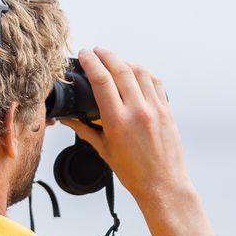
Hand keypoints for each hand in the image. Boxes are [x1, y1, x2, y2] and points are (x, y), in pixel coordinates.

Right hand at [61, 47, 192, 205]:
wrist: (163, 184)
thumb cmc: (133, 172)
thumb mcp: (104, 150)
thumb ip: (84, 130)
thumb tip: (68, 119)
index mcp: (117, 121)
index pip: (102, 81)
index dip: (91, 63)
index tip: (84, 54)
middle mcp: (138, 111)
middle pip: (121, 70)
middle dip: (106, 55)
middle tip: (95, 50)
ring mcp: (155, 109)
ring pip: (140, 72)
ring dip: (125, 61)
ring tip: (114, 60)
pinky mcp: (167, 110)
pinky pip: (156, 83)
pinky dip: (144, 73)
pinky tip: (135, 73)